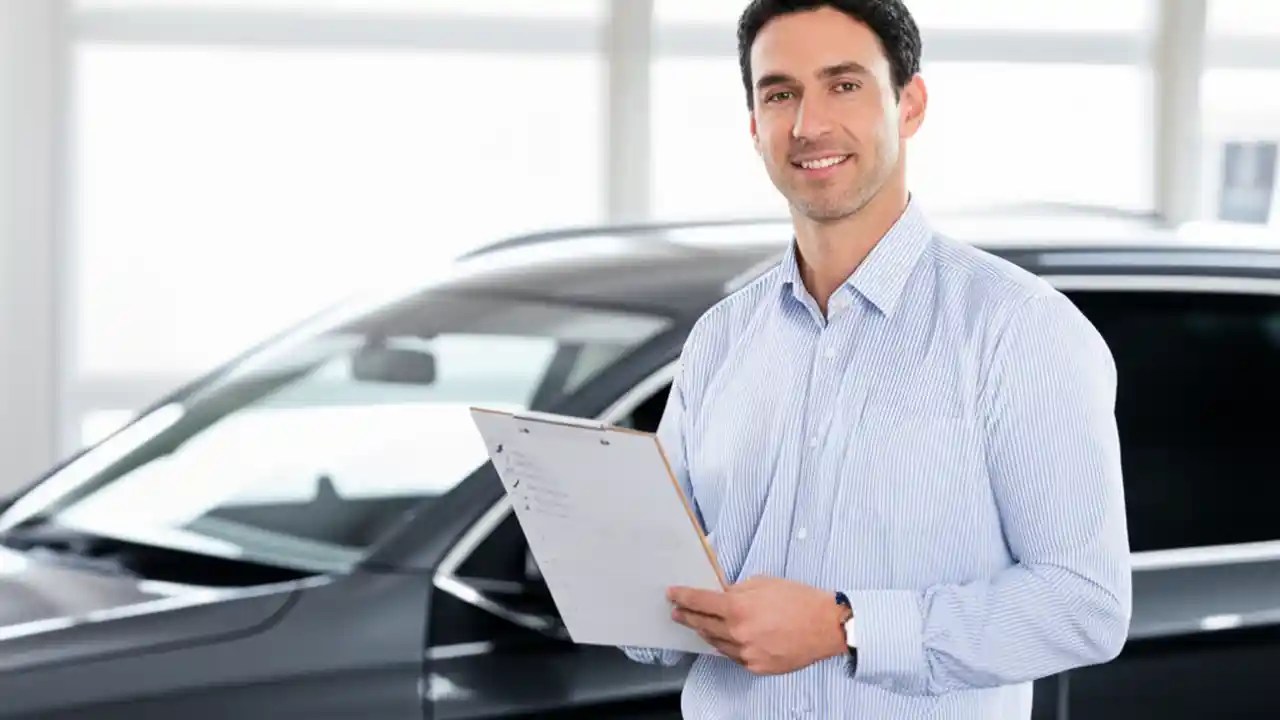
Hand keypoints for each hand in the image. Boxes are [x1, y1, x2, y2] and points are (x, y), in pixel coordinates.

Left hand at [667, 576, 846, 674]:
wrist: (826, 626)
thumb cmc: (799, 600)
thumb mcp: (764, 582)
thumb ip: (738, 590)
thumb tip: (721, 595)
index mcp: (738, 608)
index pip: (700, 602)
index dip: (682, 597)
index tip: (672, 595)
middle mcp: (738, 633)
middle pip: (703, 624)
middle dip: (687, 616)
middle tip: (677, 611)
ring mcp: (746, 653)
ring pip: (716, 642)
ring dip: (704, 632)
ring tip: (697, 624)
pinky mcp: (757, 666)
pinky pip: (733, 655)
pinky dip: (725, 646)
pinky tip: (721, 640)